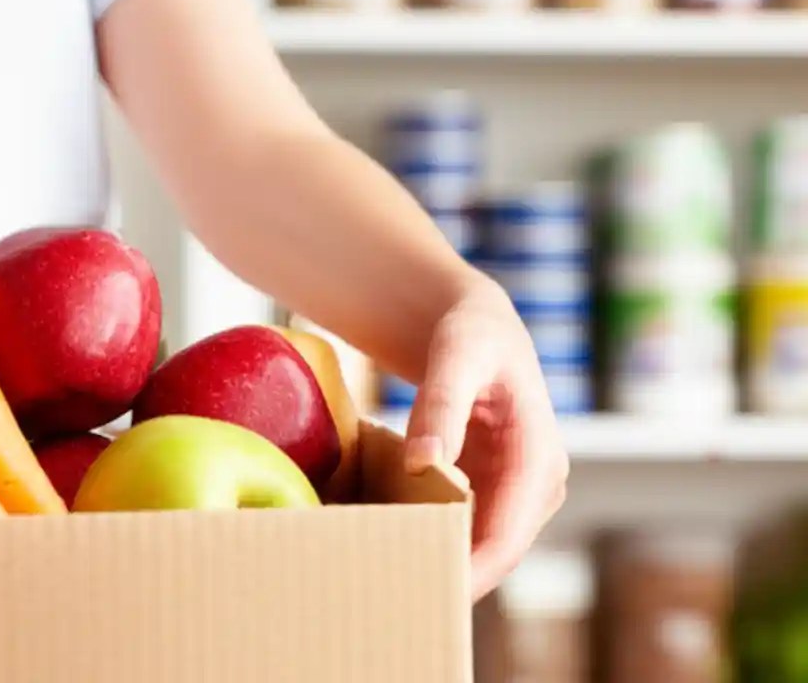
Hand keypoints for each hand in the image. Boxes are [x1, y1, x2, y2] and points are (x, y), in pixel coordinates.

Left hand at [402, 280, 568, 600]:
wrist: (481, 329)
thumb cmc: (472, 336)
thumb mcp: (456, 357)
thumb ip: (441, 407)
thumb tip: (423, 463)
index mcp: (539, 457)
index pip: (507, 535)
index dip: (470, 570)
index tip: (426, 591)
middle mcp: (538, 485)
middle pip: (496, 552)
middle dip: (452, 576)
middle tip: (393, 598)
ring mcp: (520, 493)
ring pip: (481, 548)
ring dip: (442, 563)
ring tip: (389, 584)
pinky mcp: (497, 494)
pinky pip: (467, 530)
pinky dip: (436, 540)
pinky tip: (395, 550)